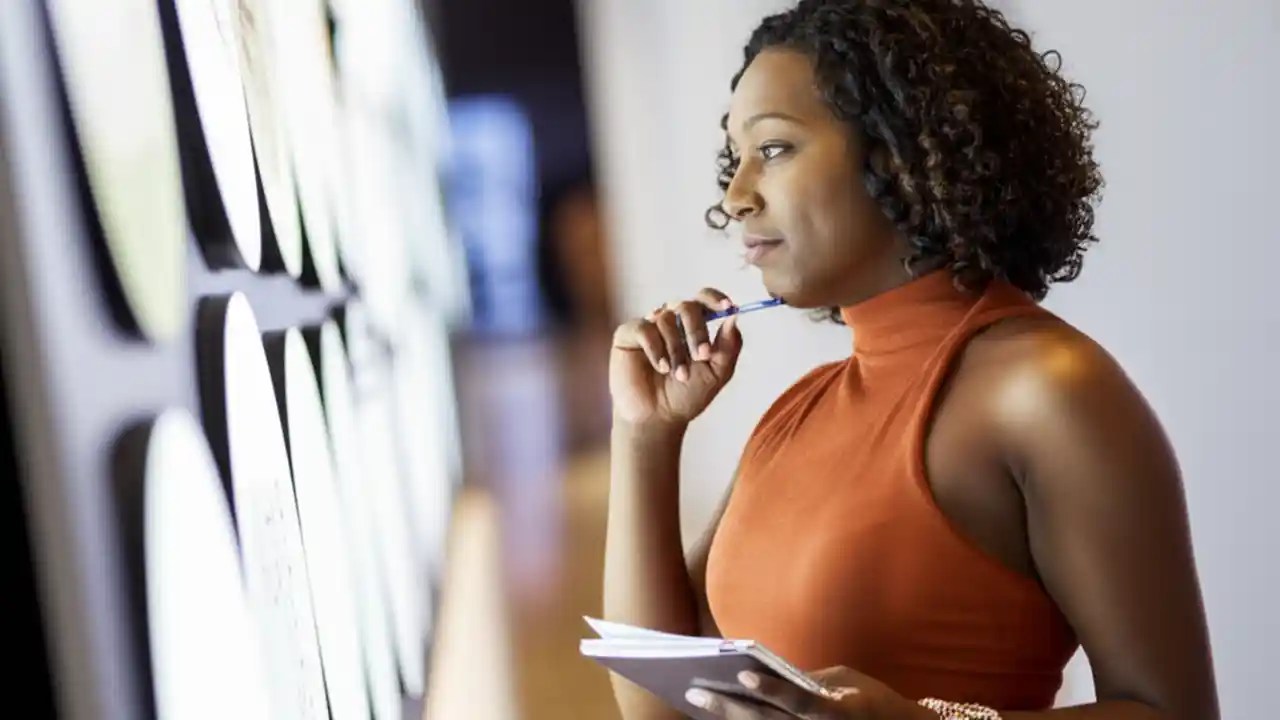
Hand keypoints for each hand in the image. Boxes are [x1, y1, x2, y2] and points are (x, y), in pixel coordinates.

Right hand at [610, 288, 743, 428]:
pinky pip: (645, 329)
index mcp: (693, 325)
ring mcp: (649, 326)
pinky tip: (661, 368)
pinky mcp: (628, 335)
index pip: (704, 299)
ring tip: (678, 374)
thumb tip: (734, 317)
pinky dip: (656, 349)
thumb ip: (729, 346)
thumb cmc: (686, 395)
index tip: (728, 307)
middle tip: (702, 356)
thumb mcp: (717, 373)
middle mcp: (671, 321)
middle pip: (687, 306)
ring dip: (676, 349)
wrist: (658, 418)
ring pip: (666, 319)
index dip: (715, 299)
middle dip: (697, 331)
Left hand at [684, 666, 934, 719]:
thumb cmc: (872, 701)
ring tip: (701, 704)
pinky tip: (724, 717)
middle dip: (730, 708)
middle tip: (697, 693)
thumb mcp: (846, 682)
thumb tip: (768, 674)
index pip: (799, 700)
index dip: (770, 688)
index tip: (742, 672)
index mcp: (837, 712)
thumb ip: (809, 680)